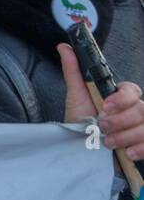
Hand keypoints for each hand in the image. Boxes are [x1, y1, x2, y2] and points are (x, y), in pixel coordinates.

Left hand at [59, 44, 143, 158]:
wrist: (81, 150)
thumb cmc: (81, 122)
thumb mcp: (75, 96)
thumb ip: (73, 71)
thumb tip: (64, 47)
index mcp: (120, 97)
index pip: (132, 90)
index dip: (122, 98)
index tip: (105, 106)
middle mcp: (134, 111)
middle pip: (142, 109)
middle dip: (120, 120)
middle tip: (101, 127)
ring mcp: (141, 128)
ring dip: (126, 136)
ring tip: (108, 142)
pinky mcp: (143, 144)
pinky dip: (140, 148)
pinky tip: (126, 153)